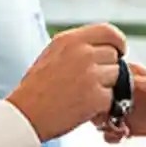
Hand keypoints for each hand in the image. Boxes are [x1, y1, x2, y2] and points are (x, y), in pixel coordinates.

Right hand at [7, 23, 127, 141]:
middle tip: (90, 82)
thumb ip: (77, 47)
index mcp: (70, 40)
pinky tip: (83, 107)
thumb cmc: (37, 87)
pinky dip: (102, 105)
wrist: (25, 115)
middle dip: (107, 68)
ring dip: (106, 87)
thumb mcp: (53, 54)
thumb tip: (104, 46)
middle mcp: (83, 54)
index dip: (118, 42)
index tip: (120, 51)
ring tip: (84, 95)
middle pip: (114, 56)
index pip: (109, 31)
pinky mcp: (96, 97)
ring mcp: (91, 75)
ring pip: (117, 76)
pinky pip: (111, 98)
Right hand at [94, 62, 145, 145]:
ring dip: (103, 124)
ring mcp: (119, 109)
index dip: (98, 85)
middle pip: (94, 98)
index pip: (101, 75)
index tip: (103, 95)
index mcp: (125, 75)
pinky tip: (123, 135)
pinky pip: (107, 132)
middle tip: (105, 116)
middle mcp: (119, 91)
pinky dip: (111, 135)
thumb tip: (115, 81)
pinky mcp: (122, 125)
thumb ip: (136, 82)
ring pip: (97, 116)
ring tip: (117, 128)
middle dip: (96, 109)